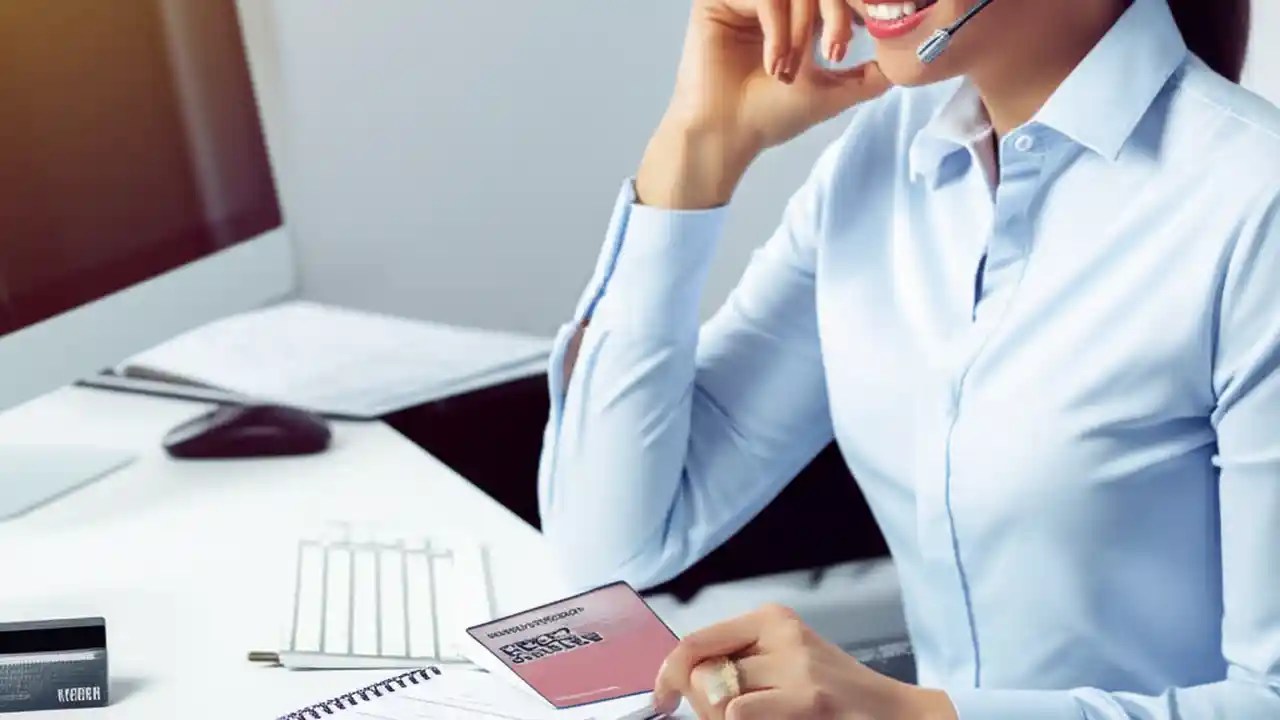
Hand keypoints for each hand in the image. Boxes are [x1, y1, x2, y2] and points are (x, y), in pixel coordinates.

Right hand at [637, 0, 891, 208]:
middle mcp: (774, 0)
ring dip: (802, 27)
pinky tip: (774, 63)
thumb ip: (870, 76)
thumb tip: (905, 66)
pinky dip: (778, 28)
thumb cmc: (770, 116)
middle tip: (836, 51)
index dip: (859, 5)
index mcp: (799, 13)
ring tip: (791, 69)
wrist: (726, 135)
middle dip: (837, 11)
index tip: (867, 29)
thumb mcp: (833, 93)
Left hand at [652, 604, 956, 719]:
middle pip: (703, 676)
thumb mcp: (784, 661)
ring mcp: (796, 666)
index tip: (662, 700)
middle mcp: (781, 633)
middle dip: (704, 707)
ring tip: (762, 719)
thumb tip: (680, 681)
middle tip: (730, 718)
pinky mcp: (808, 697)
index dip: (669, 675)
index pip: (696, 642)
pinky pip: (740, 714)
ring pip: (720, 701)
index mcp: (771, 619)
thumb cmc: (834, 694)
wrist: (894, 714)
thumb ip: (738, 661)